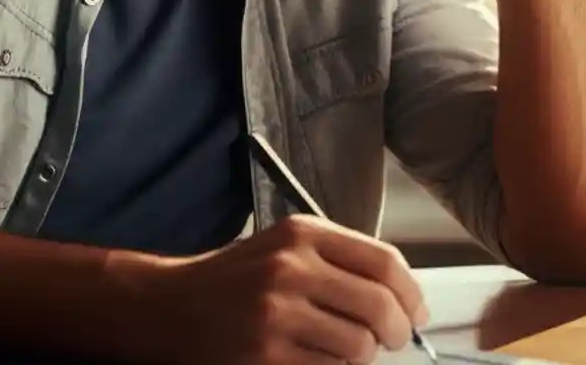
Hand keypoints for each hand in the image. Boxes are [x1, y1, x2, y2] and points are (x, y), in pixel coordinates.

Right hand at [147, 216, 429, 363]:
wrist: (170, 306)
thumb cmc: (233, 281)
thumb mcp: (282, 249)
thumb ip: (337, 262)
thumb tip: (403, 298)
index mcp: (301, 235)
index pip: (384, 262)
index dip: (411, 293)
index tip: (415, 311)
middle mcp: (290, 267)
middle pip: (380, 305)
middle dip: (397, 331)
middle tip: (391, 340)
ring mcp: (277, 312)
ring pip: (360, 345)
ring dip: (362, 355)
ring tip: (343, 350)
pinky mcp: (267, 353)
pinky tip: (315, 359)